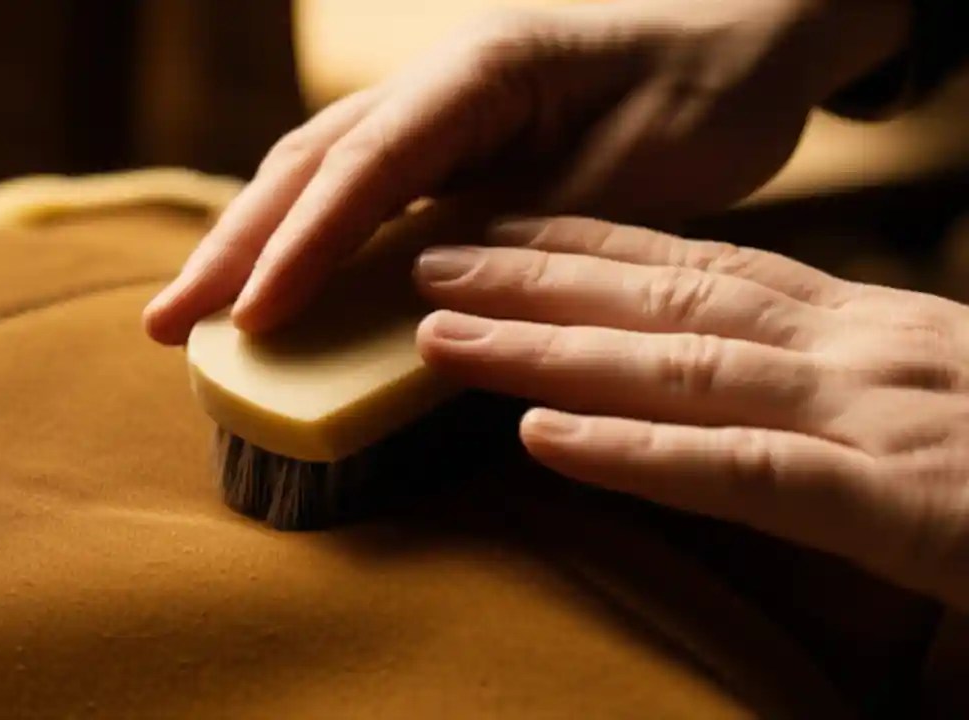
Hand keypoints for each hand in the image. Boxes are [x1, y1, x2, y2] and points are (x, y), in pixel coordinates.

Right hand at [143, 0, 908, 343]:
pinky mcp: (446, 143)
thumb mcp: (635, 167)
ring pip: (315, 173)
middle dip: (234, 246)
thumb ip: (527, 219)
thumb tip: (427, 284)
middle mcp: (437, 83)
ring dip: (250, 242)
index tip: (249, 316)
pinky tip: (268, 280)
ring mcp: (434, 110)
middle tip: (166, 323)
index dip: (301, 245)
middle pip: (308, 163)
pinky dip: (301, 238)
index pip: (365, 167)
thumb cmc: (708, 91)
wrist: (744, 38)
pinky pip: (353, 190)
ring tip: (193, 312)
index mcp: (480, 75)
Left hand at [413, 216, 968, 609]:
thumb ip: (818, 400)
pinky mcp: (907, 505)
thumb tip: (717, 400)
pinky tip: (543, 435)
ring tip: (440, 336)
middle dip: (539, 280)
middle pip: (670, 300)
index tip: (498, 236)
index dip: (592, 248)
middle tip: (429, 264)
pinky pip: (747, 471)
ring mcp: (881, 419)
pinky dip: (640, 451)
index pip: (706, 270)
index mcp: (865, 329)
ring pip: (685, 367)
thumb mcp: (922, 408)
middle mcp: (861, 352)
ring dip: (552, 348)